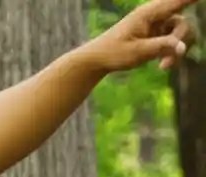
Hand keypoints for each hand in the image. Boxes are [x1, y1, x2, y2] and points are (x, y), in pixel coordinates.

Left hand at [81, 0, 197, 72]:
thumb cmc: (113, 53)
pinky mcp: (157, 35)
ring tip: (164, 66)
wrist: (97, 60)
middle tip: (168, 60)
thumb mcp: (137, 52)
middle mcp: (155, 16)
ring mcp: (157, 25)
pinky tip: (162, 65)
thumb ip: (161, 47)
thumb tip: (182, 47)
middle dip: (180, 42)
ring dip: (175, 51)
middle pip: (182, 23)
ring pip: (180, 34)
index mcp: (149, 13)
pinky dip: (171, 53)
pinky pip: (173, 41)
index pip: (177, 0)